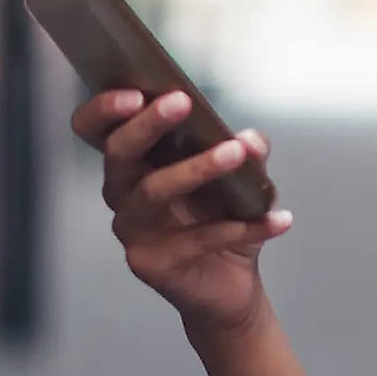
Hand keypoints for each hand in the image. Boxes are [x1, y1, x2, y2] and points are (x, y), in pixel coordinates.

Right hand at [71, 89, 291, 337]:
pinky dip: (243, 227)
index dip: (104, 109)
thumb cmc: (224, 215)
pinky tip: (279, 219)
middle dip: (148, 124)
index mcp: (136, 161)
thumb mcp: (244, 174)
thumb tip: (251, 139)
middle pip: (119, 152)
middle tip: (182, 102)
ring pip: (154, 191)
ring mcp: (132, 229)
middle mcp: (123, 191)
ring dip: (198, 167)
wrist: (231, 283)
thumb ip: (247, 149)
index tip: (136, 91)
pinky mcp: (149, 263)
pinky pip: (197, 239)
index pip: (96, 129)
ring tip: (237, 152)